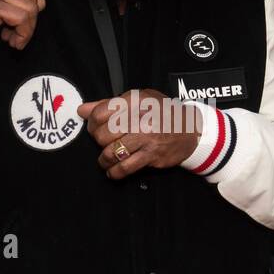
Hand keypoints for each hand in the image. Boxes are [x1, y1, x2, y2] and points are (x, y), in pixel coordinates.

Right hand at [0, 0, 45, 54]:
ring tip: (10, 39)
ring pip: (30, 7)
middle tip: (11, 34)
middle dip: (27, 20)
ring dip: (26, 29)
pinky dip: (23, 34)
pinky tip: (11, 42)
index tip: (12, 24)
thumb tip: (41, 1)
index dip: (25, 6)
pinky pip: (23, 18)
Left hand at [77, 88, 201, 178]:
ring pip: (111, 152)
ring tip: (106, 159)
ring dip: (104, 159)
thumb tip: (82, 110)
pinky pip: (125, 167)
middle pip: (103, 134)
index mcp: (135, 101)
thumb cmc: (161, 113)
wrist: (191, 130)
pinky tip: (113, 171)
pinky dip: (114, 172)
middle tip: (103, 143)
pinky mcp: (151, 155)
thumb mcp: (138, 100)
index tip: (95, 128)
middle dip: (98, 141)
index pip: (100, 113)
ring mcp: (147, 138)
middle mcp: (140, 118)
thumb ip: (108, 105)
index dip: (92, 123)